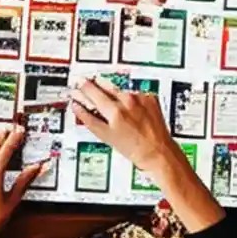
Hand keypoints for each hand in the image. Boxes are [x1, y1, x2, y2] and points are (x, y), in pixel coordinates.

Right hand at [69, 78, 183, 174]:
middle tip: (88, 88)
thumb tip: (77, 107)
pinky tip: (130, 110)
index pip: (92, 90)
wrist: (159, 152)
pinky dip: (129, 99)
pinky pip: (134, 94)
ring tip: (113, 108)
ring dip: (113, 94)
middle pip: (105, 85)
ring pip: (119, 90)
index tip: (77, 85)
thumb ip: (88, 119)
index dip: (82, 87)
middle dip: (95, 86)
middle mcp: (128, 100)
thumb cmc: (135, 149)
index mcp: (115, 110)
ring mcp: (140, 97)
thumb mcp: (106, 136)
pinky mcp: (150, 97)